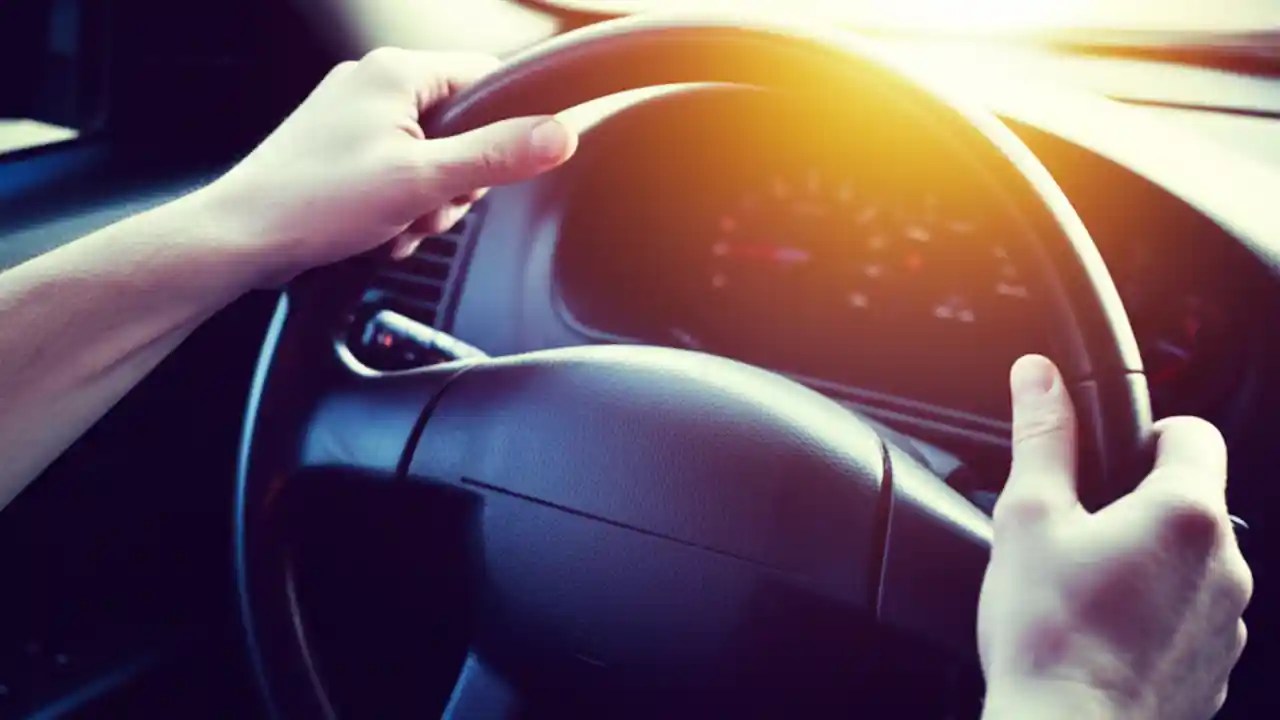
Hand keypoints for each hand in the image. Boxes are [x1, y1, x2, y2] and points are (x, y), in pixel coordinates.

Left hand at [196, 48, 576, 287]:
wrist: (243, 239)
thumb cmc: (312, 201)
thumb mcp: (423, 181)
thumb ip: (496, 157)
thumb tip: (558, 136)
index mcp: (396, 72)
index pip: (487, 81)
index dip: (500, 133)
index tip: (483, 173)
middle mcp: (374, 85)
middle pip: (462, 130)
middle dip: (453, 184)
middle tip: (425, 207)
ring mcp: (355, 118)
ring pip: (432, 160)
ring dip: (425, 204)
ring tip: (395, 223)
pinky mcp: (343, 152)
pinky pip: (399, 176)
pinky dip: (399, 209)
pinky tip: (378, 229)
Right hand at [979, 355, 1251, 718]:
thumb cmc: (1050, 636)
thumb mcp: (1029, 518)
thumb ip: (1042, 438)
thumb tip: (1039, 377)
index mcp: (1184, 515)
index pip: (1195, 433)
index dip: (1149, 433)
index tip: (1109, 458)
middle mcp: (1225, 565)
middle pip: (1192, 502)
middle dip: (1137, 505)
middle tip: (1075, 532)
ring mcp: (1228, 623)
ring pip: (1192, 564)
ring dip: (1148, 563)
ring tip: (1083, 590)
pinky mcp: (1215, 669)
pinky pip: (1192, 619)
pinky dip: (1155, 615)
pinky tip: (1101, 633)